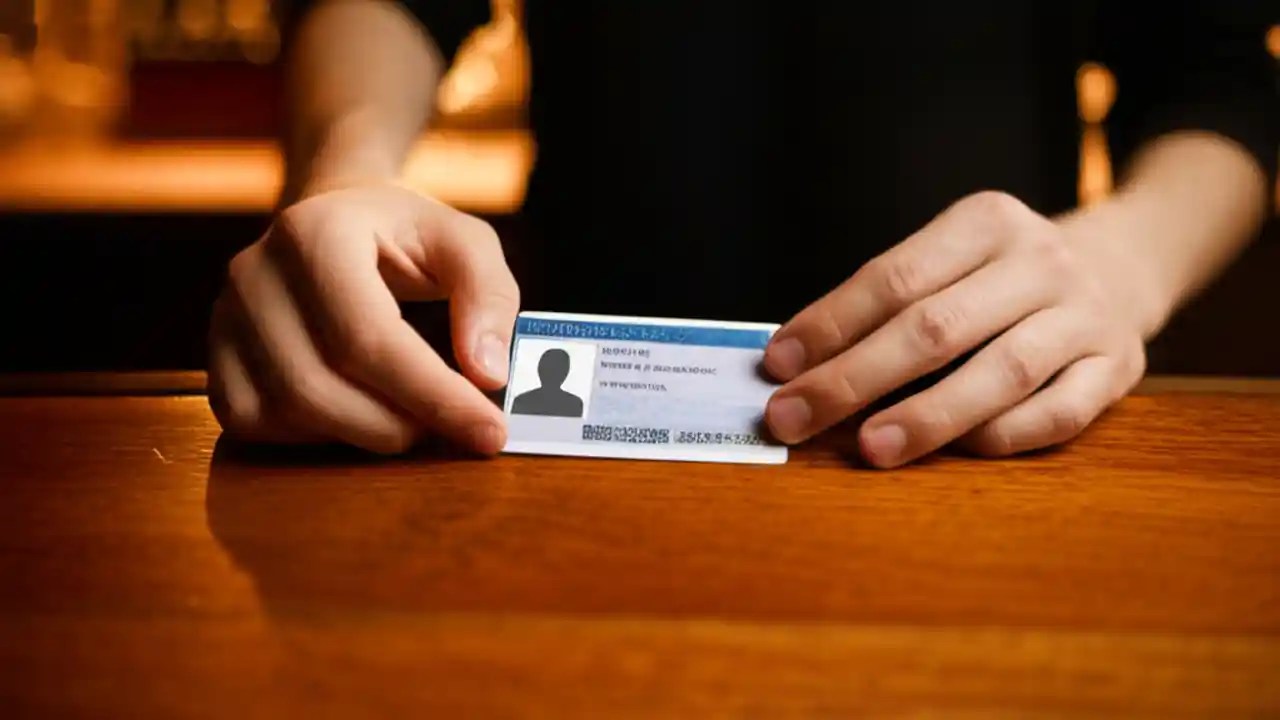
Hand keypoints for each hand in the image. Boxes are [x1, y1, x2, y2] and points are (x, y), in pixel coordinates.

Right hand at [207, 183, 519, 454]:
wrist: (331, 220)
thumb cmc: (402, 235)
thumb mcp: (463, 242)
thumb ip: (488, 297)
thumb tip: (488, 374)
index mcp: (316, 233)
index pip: (370, 338)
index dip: (434, 396)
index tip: (491, 433)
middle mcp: (254, 273)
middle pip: (320, 387)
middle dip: (401, 425)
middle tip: (455, 427)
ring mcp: (224, 318)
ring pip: (288, 414)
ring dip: (365, 436)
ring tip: (414, 419)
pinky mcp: (214, 358)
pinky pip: (255, 424)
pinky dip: (316, 438)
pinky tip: (359, 416)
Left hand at [762, 191, 1149, 466]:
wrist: (1123, 266)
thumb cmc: (1001, 276)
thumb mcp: (951, 259)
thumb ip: (885, 304)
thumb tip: (797, 365)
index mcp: (985, 222)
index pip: (894, 277)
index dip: (830, 324)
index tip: (777, 365)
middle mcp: (1040, 262)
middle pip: (936, 328)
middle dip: (853, 378)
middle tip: (794, 418)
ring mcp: (1085, 315)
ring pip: (999, 372)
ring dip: (927, 416)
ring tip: (868, 447)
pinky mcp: (1116, 367)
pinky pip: (1057, 413)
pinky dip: (1002, 435)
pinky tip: (956, 452)